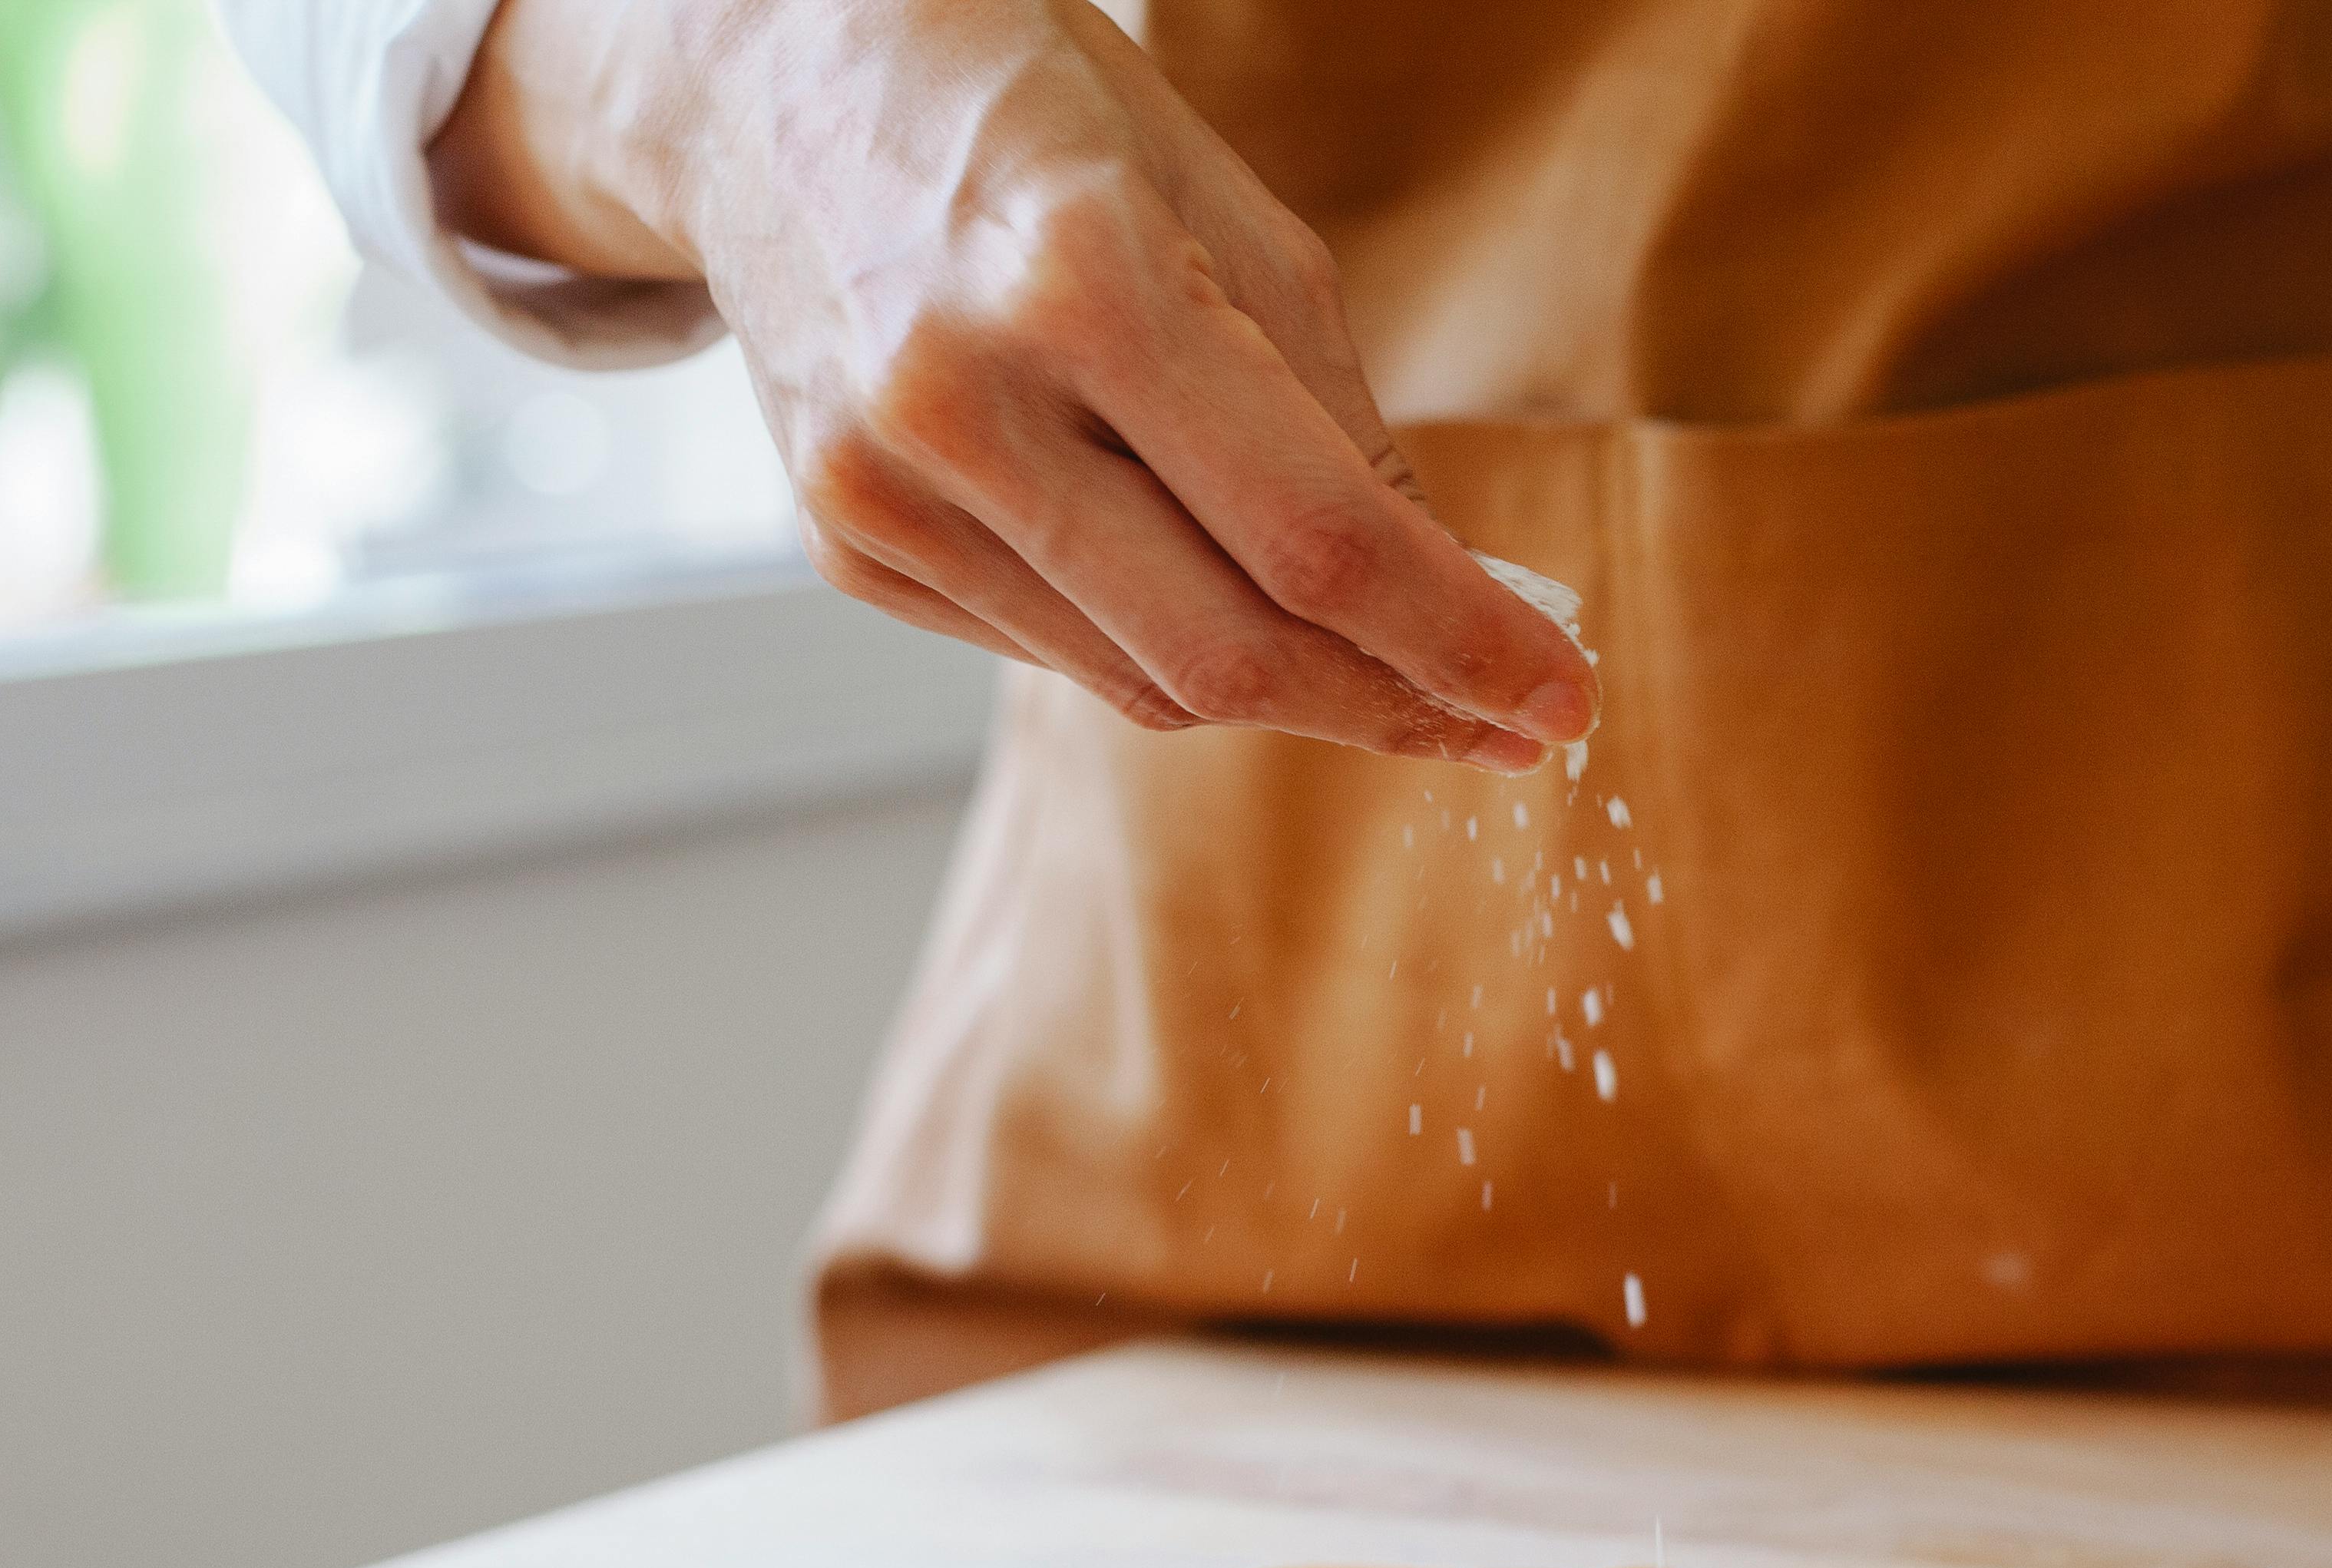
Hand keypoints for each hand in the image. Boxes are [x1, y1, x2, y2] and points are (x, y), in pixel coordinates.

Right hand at [427, 0, 1592, 771]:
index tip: (1558, 696)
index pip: (1318, 539)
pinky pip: (1055, 654)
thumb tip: (1455, 592)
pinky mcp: (847, 544)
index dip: (1458, 641)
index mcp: (1085, 285)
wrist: (773, 83)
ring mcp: (885, 491)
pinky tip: (1219, 607)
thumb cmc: (1031, 116)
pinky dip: (1163, 652)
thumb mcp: (1221, 209)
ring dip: (1293, 698)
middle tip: (1501, 721)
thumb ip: (1336, 414)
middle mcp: (964, 406)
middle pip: (1230, 651)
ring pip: (1144, 682)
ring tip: (1392, 680)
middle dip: (1392, 705)